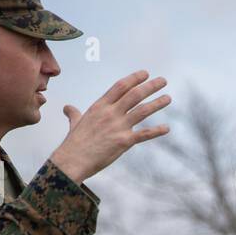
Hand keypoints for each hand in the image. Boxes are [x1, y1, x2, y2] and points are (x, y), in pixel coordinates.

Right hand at [50, 70, 170, 183]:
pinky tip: (167, 128)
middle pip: (135, 94)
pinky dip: (157, 131)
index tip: (146, 73)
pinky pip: (144, 134)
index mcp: (99, 106)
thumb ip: (74, 113)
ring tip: (168, 98)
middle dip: (151, 86)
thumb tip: (67, 107)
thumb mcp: (74, 123)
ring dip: (157, 103)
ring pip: (143, 110)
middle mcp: (110, 113)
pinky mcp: (124, 141)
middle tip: (163, 81)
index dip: (134, 78)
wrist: (73, 161)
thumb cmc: (74, 143)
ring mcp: (118, 127)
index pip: (120, 86)